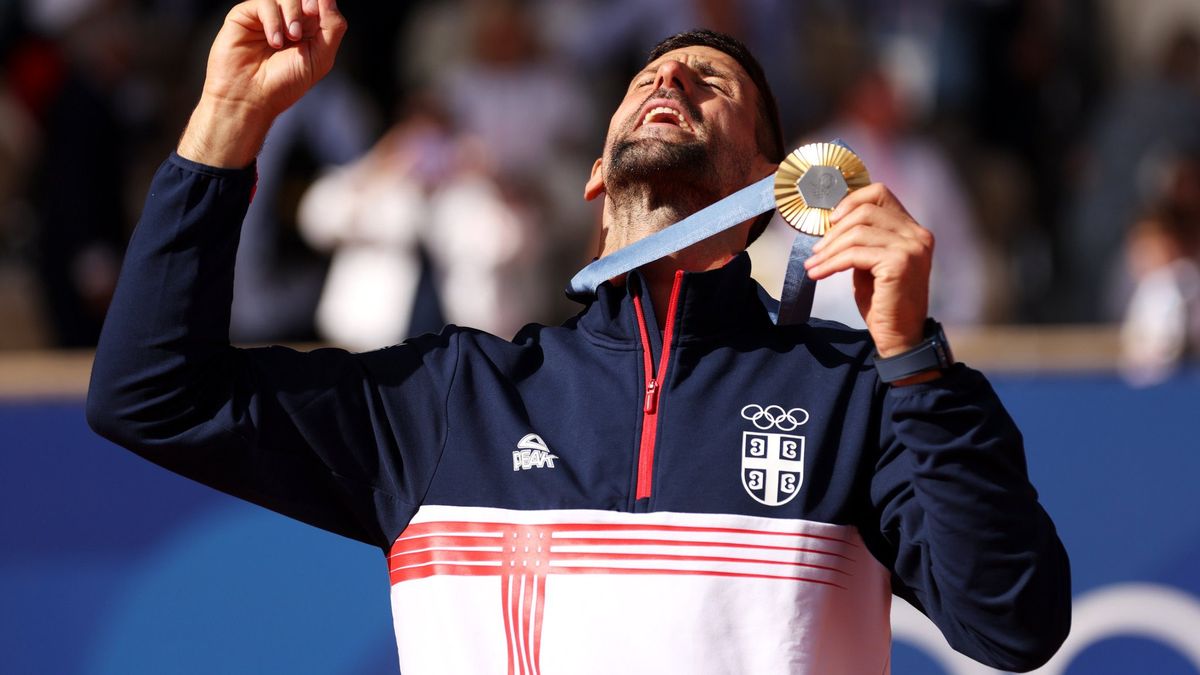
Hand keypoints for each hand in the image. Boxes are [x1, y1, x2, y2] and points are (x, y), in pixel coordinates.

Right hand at [178, 0, 346, 166]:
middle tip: (304, 27)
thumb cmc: (286, 84)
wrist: (251, 98)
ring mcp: (266, 16)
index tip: (318, 16)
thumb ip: (332, 27)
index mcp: (309, 27)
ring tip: (291, 38)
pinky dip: (273, 20)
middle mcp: (287, 18)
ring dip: (292, 13)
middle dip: (308, 4)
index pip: (320, 2)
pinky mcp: (245, 15)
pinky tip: (275, 42)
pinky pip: (264, 2)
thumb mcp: (320, 58)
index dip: (322, 3)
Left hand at [803, 183, 932, 356]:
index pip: (881, 193)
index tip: (831, 221)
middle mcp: (917, 235)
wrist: (899, 336)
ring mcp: (911, 248)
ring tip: (813, 265)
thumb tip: (833, 223)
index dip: (851, 201)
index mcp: (913, 230)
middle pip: (865, 212)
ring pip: (857, 233)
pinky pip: (854, 255)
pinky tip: (818, 273)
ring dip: (829, 249)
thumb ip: (862, 240)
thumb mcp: (871, 263)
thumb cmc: (883, 302)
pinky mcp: (899, 263)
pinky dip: (831, 263)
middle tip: (816, 250)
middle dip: (834, 231)